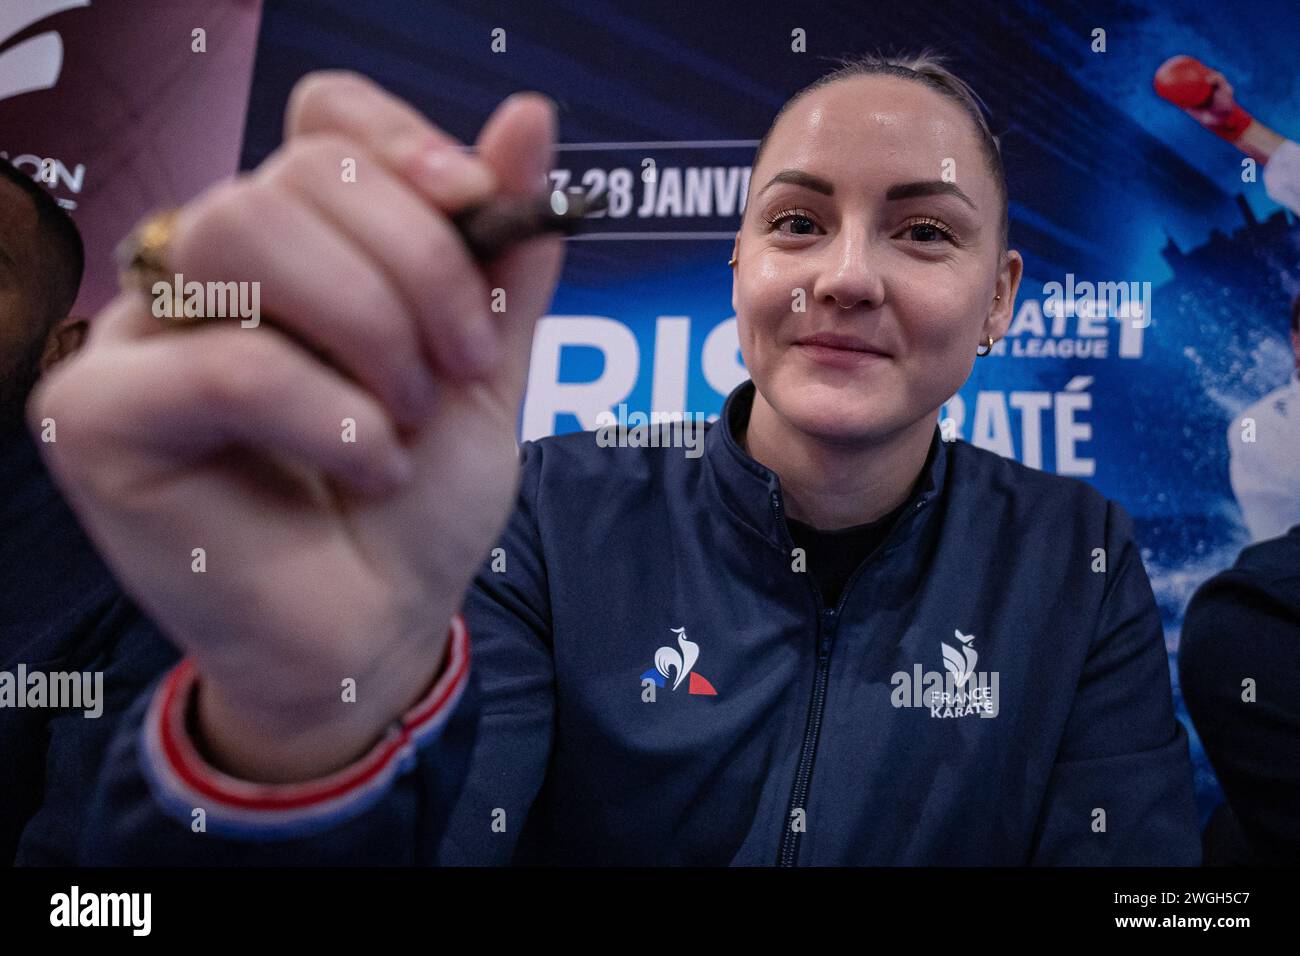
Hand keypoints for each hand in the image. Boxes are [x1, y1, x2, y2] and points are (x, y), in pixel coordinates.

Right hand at [29, 72, 563, 780]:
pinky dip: (327, 413)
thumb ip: (503, 252)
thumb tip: (530, 118)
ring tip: (407, 420)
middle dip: (417, 266)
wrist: (377, 629)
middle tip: (463, 366)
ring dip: (369, 330)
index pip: (326, 120)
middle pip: (296, 173)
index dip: (403, 145)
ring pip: (245, 236)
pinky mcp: (98, 414)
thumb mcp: (487, 369)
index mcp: (300, 243)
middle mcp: (208, 268)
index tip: (477, 202)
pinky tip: (369, 467)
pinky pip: (224, 363)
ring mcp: (142, 333)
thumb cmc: (418, 502)